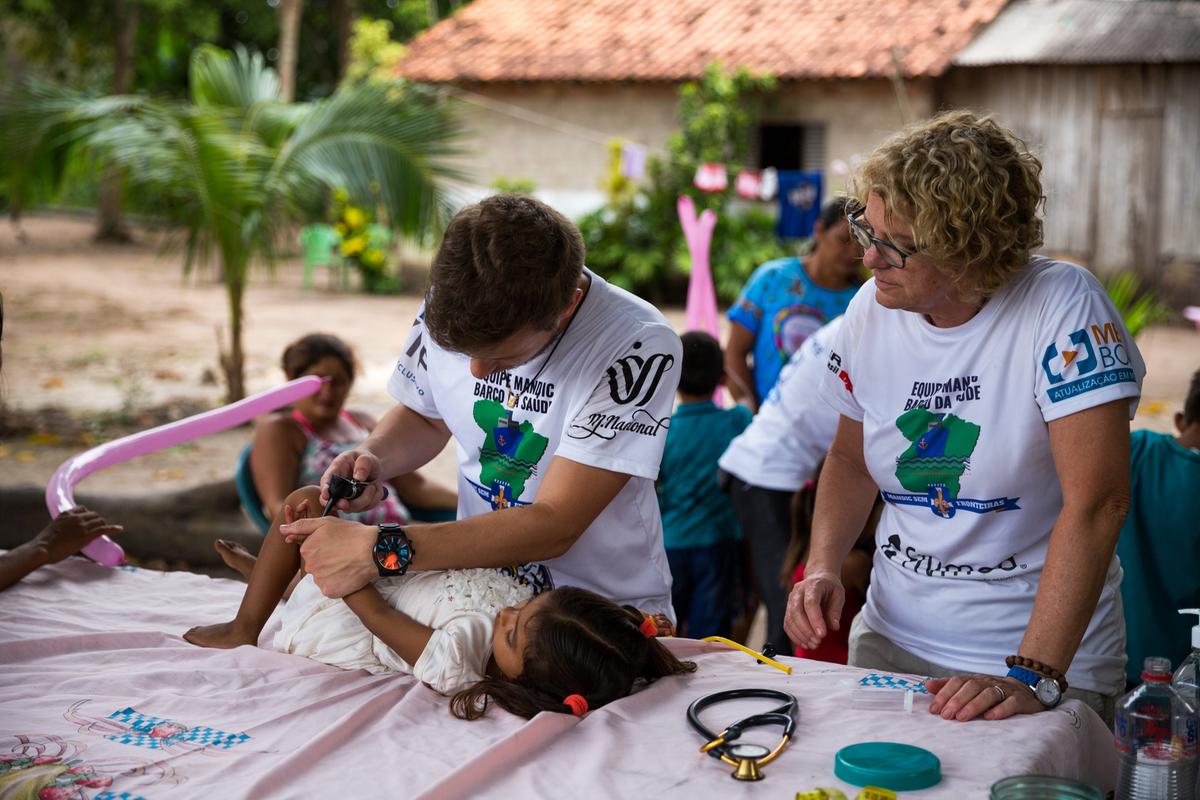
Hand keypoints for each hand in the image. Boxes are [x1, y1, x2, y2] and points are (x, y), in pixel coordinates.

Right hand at [34, 507, 123, 563]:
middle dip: (97, 520)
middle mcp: (76, 517)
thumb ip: (64, 529)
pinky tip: (119, 529)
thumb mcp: (55, 530)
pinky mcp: (87, 535)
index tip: (90, 520)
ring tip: (106, 530)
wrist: (42, 548)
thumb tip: (68, 538)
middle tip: (98, 528)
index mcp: (66, 513)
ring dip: (103, 525)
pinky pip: (104, 529)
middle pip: (94, 515)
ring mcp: (82, 525)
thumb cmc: (44, 543)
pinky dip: (113, 528)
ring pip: (99, 521)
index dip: (88, 515)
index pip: (83, 509)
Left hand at [280, 515, 375, 597]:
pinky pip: (330, 588)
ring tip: (347, 564)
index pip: (310, 552)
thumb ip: (301, 526)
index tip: (337, 546)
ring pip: (322, 577)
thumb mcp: (326, 523)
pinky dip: (338, 584)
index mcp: (307, 549)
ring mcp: (319, 579)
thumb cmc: (352, 534)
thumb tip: (281, 530)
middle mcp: (309, 565)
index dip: (324, 548)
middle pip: (315, 566)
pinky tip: (348, 575)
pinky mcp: (329, 591)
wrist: (374, 550)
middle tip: (343, 555)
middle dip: (327, 562)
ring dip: (332, 573)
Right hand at [319, 448, 385, 513]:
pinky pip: (368, 506)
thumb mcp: (365, 457)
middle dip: (342, 504)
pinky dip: (375, 497)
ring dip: (368, 497)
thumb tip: (358, 478)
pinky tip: (376, 487)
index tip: (326, 495)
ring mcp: (347, 499)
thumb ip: (363, 464)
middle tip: (346, 504)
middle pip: (336, 501)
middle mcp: (338, 488)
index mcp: (335, 471)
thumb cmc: (364, 460)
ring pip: (354, 507)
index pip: (326, 481)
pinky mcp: (358, 505)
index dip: (324, 490)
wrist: (373, 468)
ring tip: (374, 483)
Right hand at [783, 569, 843, 650]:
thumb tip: (834, 626)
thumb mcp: (838, 595)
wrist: (818, 578)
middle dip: (806, 630)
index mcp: (812, 585)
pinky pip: (787, 624)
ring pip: (790, 620)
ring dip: (800, 635)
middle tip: (818, 642)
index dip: (815, 620)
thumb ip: (836, 611)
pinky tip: (805, 643)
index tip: (822, 634)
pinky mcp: (788, 610)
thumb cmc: (829, 587)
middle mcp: (797, 592)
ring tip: (814, 645)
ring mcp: (790, 600)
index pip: (810, 603)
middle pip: (796, 612)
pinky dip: (795, 636)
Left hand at [926, 674, 1045, 720]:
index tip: (934, 709)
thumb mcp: (970, 687)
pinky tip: (989, 717)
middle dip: (956, 701)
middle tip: (946, 715)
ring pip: (988, 694)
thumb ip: (949, 686)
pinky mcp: (1020, 700)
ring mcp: (1005, 690)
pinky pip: (1010, 703)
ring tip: (962, 717)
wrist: (1026, 689)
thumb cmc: (992, 691)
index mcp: (975, 679)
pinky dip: (1000, 709)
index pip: (957, 682)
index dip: (945, 694)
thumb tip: (927, 685)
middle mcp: (988, 682)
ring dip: (973, 705)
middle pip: (971, 687)